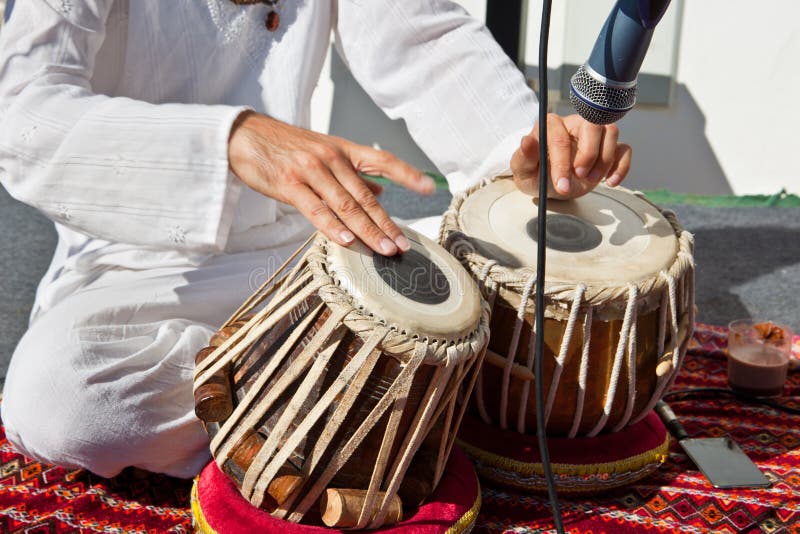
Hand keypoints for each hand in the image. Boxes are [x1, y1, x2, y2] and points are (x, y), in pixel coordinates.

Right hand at [228, 111, 434, 254]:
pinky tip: (348, 241)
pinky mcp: (289, 184)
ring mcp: (310, 171)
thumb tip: (382, 190)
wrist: (245, 136)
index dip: (408, 174)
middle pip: (366, 196)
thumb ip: (353, 173)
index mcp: (344, 150)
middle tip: (403, 246)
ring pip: (345, 206)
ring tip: (385, 250)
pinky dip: (333, 227)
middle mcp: (331, 158)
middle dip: (387, 224)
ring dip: (368, 231)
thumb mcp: (324, 153)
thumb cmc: (287, 148)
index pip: (383, 160)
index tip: (430, 189)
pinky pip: (316, 209)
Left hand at [510, 113, 631, 199]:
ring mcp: (594, 135)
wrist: (549, 185)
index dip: (562, 162)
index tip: (561, 185)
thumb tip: (526, 141)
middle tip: (580, 176)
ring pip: (611, 132)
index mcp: (551, 125)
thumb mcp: (523, 171)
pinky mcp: (608, 148)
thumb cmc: (535, 175)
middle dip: (588, 154)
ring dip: (604, 160)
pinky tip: (610, 182)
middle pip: (592, 124)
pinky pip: (624, 148)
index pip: (560, 136)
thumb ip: (524, 157)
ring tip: (590, 180)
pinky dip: (621, 166)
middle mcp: (575, 124)